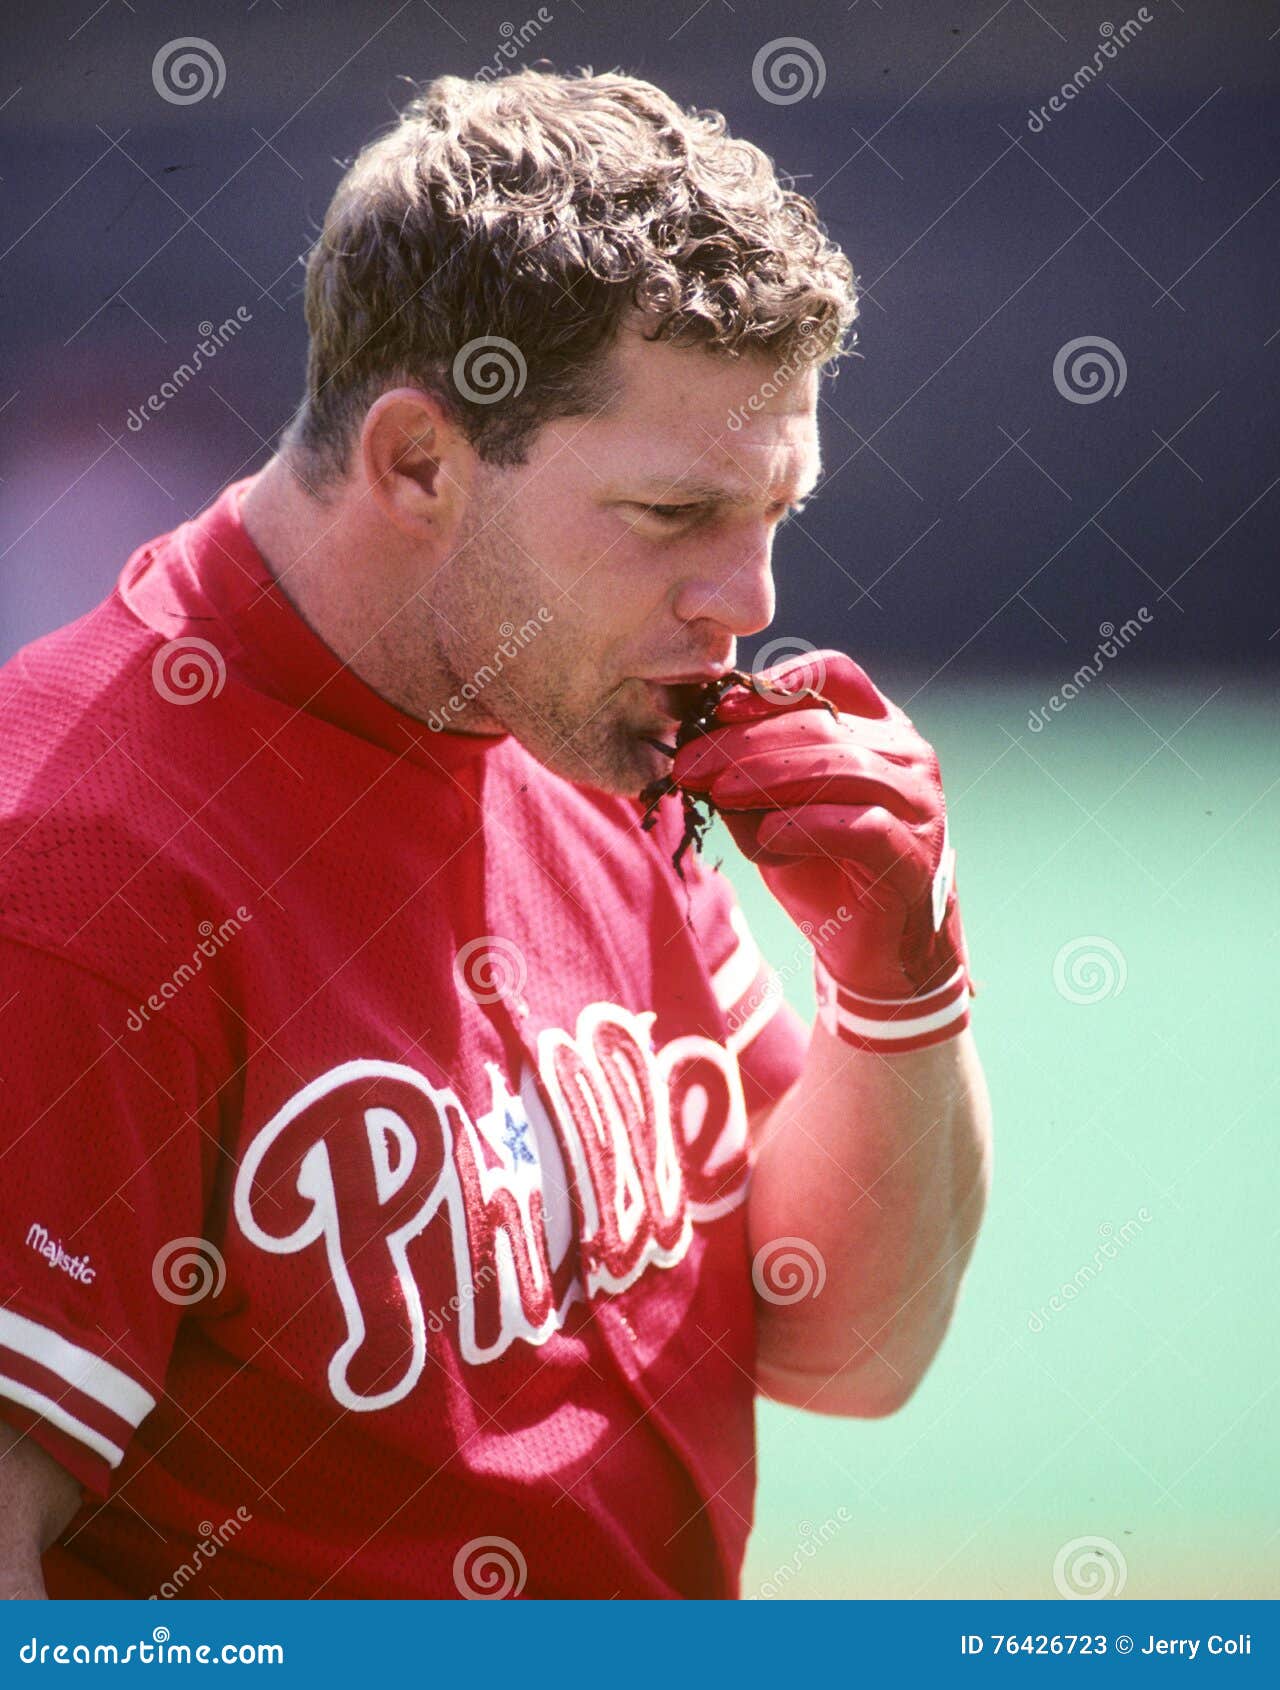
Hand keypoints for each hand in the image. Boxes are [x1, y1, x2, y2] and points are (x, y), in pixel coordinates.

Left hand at [672, 651, 971, 1052]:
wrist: (874, 948)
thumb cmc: (823, 868)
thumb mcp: (776, 808)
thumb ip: (746, 771)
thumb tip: (689, 743)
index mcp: (877, 727)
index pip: (836, 675)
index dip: (777, 682)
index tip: (719, 707)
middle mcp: (906, 755)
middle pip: (822, 724)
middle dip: (744, 741)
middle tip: (689, 763)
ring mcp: (918, 803)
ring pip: (842, 767)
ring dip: (769, 777)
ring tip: (718, 792)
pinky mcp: (912, 855)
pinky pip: (860, 827)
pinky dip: (805, 826)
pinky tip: (765, 837)